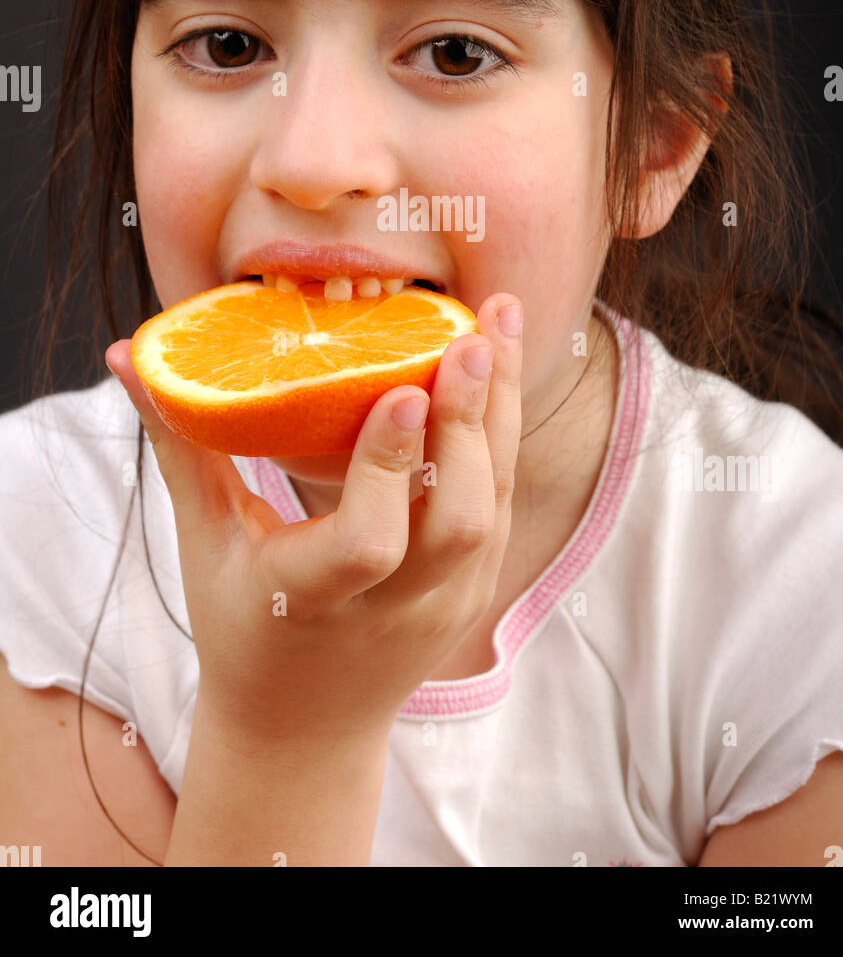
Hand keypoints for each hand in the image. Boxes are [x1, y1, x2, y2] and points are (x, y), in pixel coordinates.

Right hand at [105, 292, 522, 748]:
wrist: (303, 732)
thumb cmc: (241, 625)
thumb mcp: (205, 543)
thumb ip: (180, 446)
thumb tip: (126, 355)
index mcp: (312, 601)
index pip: (367, 542)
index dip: (388, 467)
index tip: (404, 388)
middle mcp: (393, 610)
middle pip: (455, 521)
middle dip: (470, 422)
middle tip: (474, 335)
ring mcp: (446, 606)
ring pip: (494, 507)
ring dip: (502, 412)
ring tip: (503, 321)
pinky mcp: (476, 592)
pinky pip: (502, 506)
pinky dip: (504, 435)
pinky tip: (502, 368)